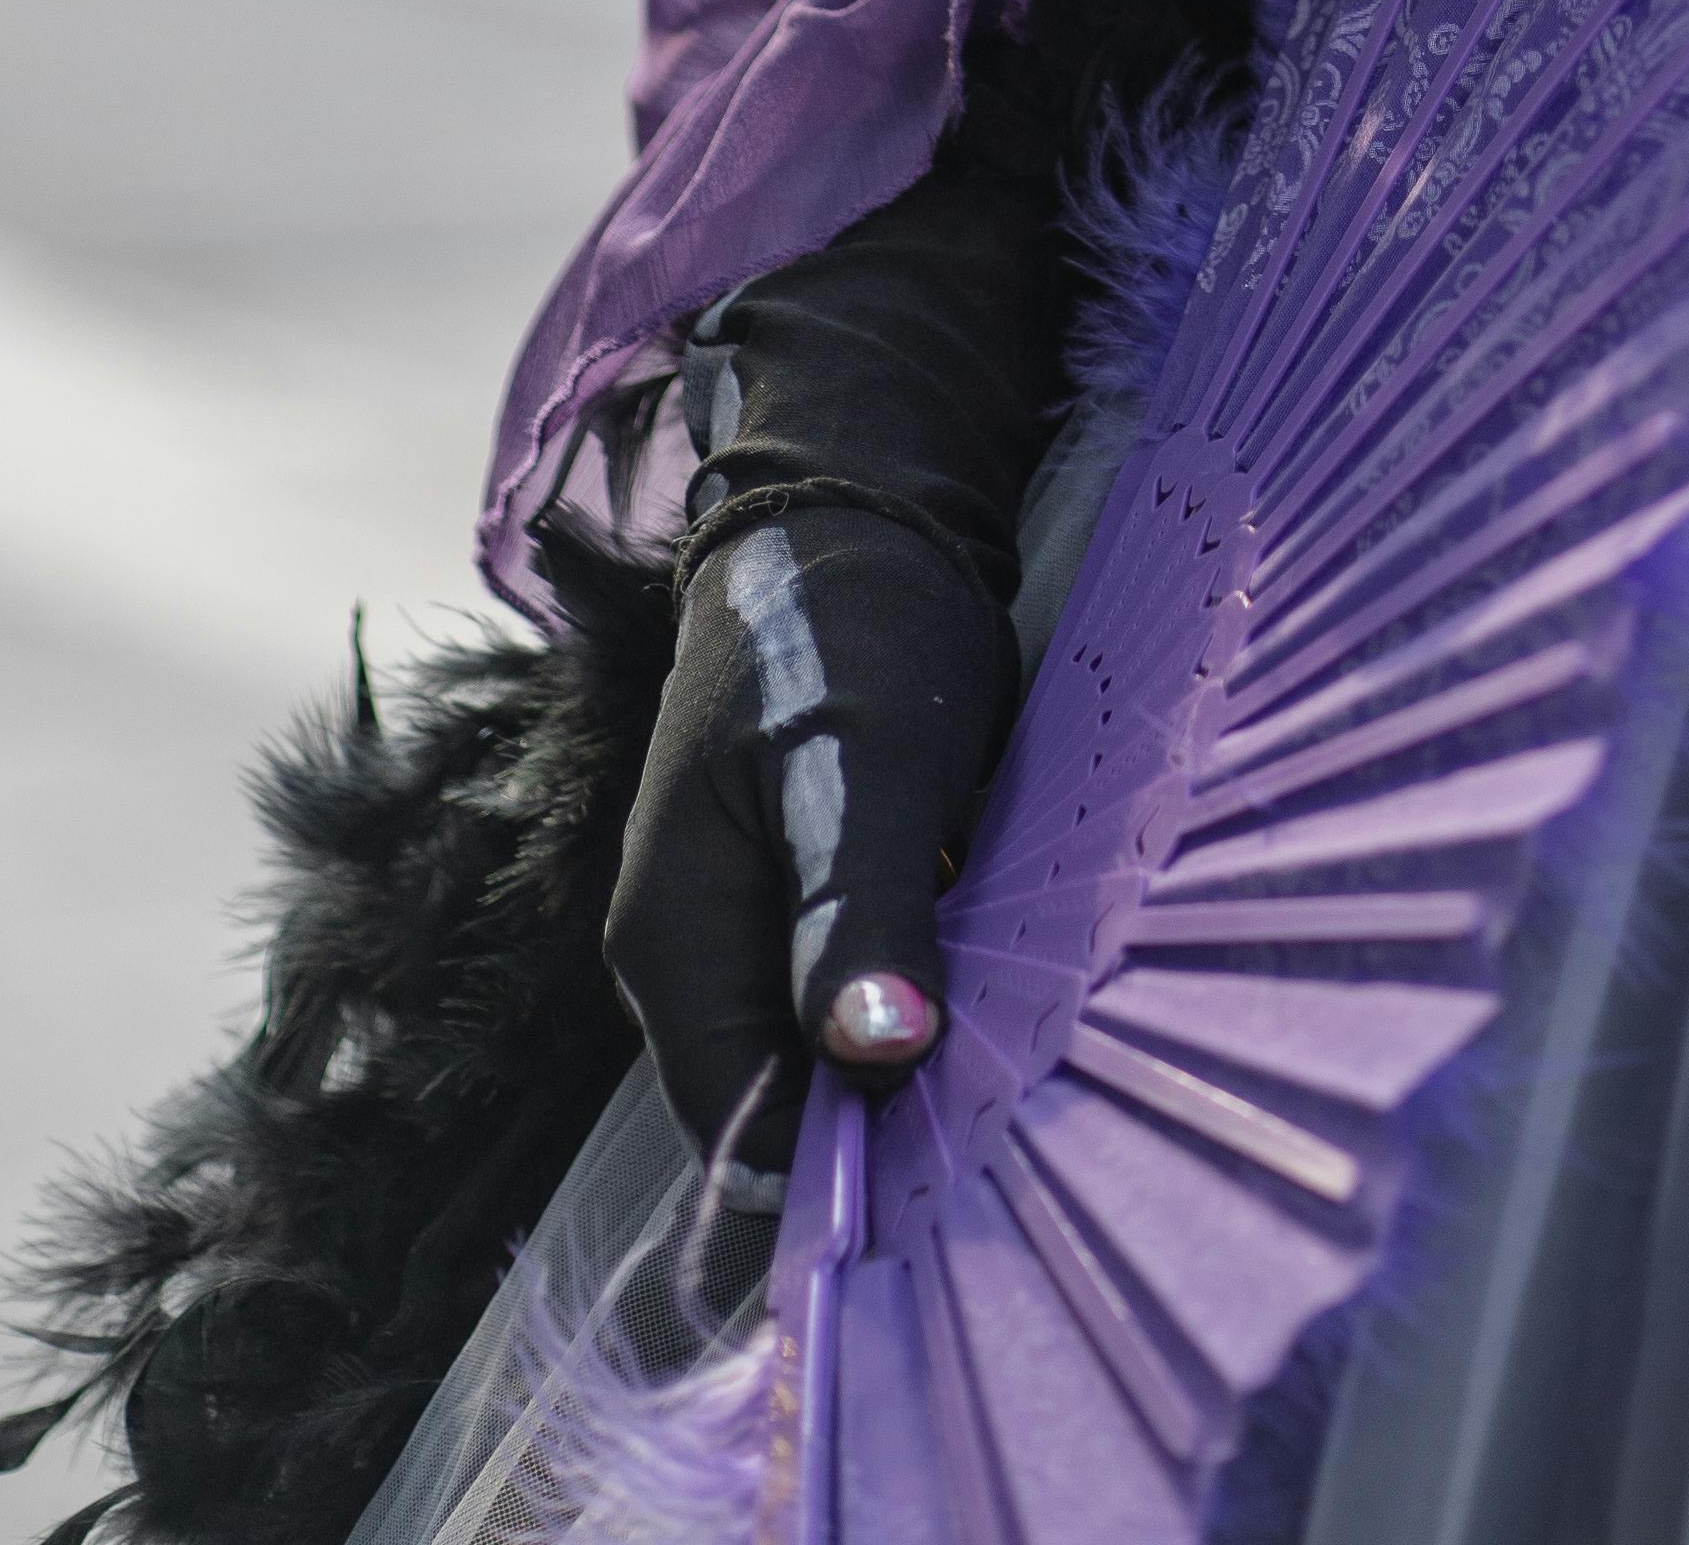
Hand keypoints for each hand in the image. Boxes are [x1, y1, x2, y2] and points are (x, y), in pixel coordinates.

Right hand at [603, 504, 1013, 1167]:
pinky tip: (996, 999)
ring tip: (1015, 1060)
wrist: (854, 520)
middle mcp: (692, 959)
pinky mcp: (802, 905)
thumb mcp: (864, 763)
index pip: (737, 1133)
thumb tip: (873, 1056)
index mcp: (673, 943)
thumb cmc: (850, 629)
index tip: (954, 1166)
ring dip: (907, 1071)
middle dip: (882, 1124)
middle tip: (1006, 1109)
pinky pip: (850, 1003)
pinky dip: (915, 1011)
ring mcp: (744, 933)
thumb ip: (858, 908)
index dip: (840, 1169)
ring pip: (823, 1061)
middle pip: (780, 1109)